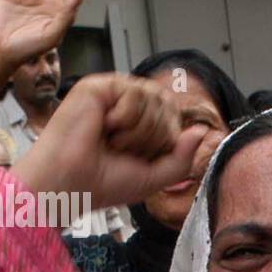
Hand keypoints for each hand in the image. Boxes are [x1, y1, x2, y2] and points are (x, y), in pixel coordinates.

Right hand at [15, 74, 208, 208]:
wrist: (70, 185)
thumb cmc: (104, 183)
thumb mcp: (156, 177)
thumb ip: (182, 156)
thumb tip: (200, 130)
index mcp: (139, 124)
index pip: (175, 118)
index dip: (167, 140)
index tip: (140, 158)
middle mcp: (127, 106)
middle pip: (169, 106)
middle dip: (154, 137)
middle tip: (124, 150)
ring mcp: (112, 94)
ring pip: (155, 99)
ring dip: (139, 131)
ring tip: (113, 141)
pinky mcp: (99, 86)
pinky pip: (136, 93)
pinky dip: (125, 118)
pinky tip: (104, 127)